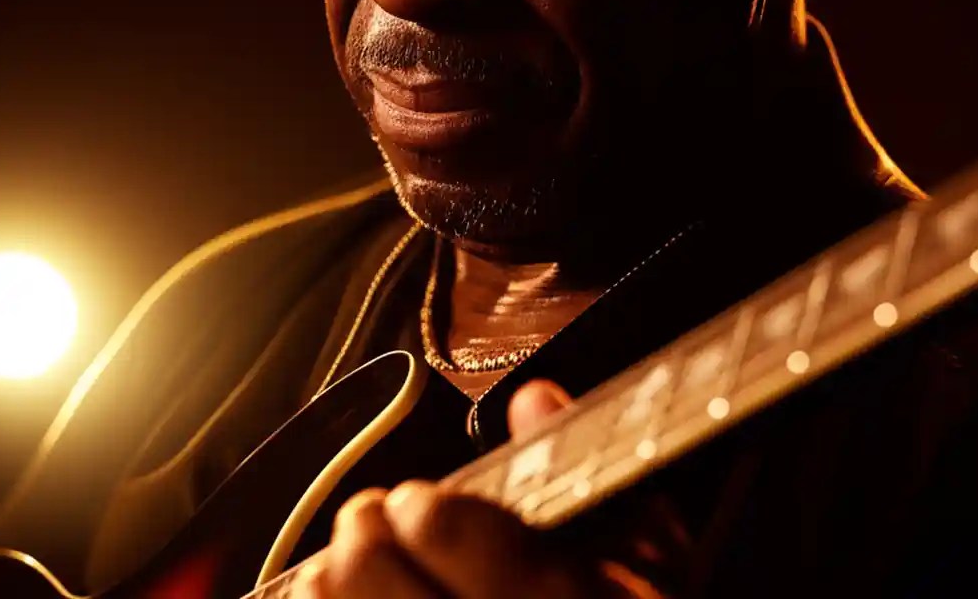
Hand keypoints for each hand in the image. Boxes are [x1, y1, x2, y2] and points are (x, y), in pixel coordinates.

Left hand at [290, 380, 666, 597]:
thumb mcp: (652, 568)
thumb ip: (596, 482)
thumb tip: (535, 398)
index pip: (447, 526)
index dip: (421, 505)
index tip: (421, 503)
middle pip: (367, 568)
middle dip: (362, 531)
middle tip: (371, 523)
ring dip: (325, 586)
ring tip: (344, 575)